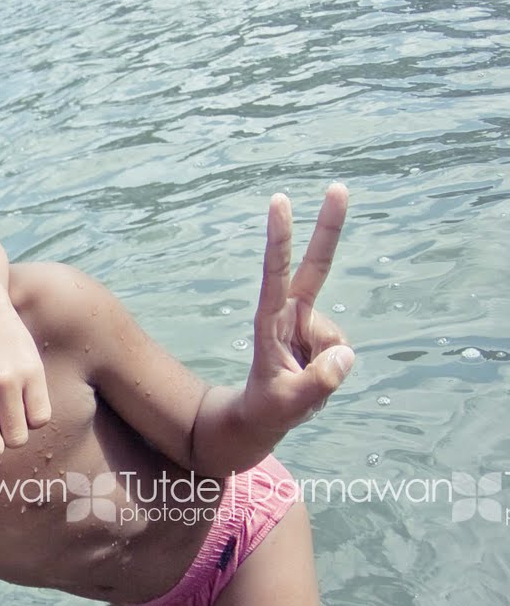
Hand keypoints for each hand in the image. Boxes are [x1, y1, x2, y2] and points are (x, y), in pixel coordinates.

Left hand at [243, 184, 354, 429]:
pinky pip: (342, 350)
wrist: (261, 418)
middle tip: (337, 186)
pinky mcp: (319, 334)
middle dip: (327, 228)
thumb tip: (345, 355)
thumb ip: (317, 383)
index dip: (281, 240)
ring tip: (300, 382)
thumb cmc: (267, 410)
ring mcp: (305, 322)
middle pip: (314, 267)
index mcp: (268, 322)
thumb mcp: (287, 405)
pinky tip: (313, 377)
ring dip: (327, 363)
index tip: (279, 202)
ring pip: (337, 337)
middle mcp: (288, 314)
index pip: (276, 275)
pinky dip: (333, 367)